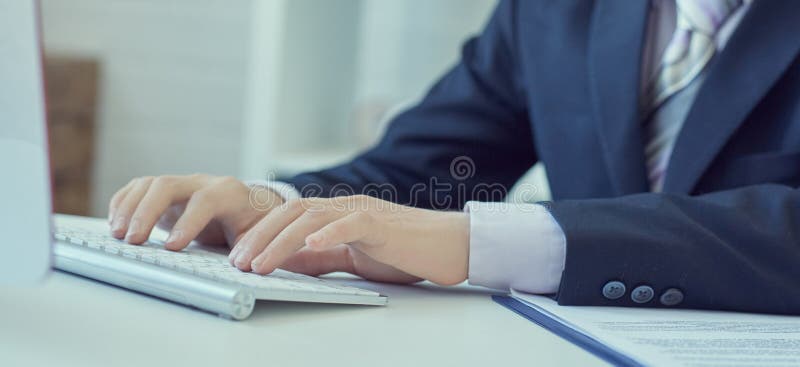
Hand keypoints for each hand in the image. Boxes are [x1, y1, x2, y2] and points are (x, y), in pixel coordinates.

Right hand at [108, 175, 283, 249]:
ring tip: (117, 235)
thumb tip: (241, 263)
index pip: (205, 201)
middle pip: (169, 185)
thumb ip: (252, 246)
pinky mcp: (165, 192)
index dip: (188, 222)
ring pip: (150, 184)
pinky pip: (139, 188)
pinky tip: (115, 224)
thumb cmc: (254, 224)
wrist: (251, 207)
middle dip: (147, 212)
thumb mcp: (261, 236)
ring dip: (130, 208)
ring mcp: (182, 184)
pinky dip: (124, 203)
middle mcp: (202, 182)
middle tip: (133, 241)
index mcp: (229, 193)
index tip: (172, 248)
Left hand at [229, 195, 469, 285]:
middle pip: (291, 213)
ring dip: (281, 241)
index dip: (260, 235)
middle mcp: (344, 206)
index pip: (289, 218)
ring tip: (260, 263)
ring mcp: (362, 211)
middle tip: (238, 262)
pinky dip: (328, 234)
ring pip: (311, 218)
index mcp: (336, 213)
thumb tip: (289, 265)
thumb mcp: (354, 259)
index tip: (238, 257)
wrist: (449, 246)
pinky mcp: (382, 223)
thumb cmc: (406, 251)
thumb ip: (323, 259)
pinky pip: (350, 224)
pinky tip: (309, 246)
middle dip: (260, 237)